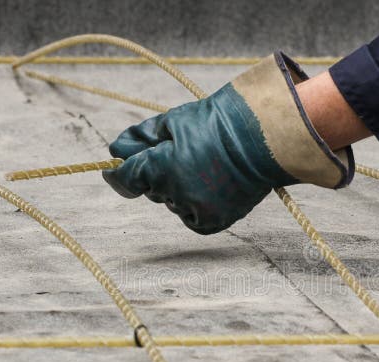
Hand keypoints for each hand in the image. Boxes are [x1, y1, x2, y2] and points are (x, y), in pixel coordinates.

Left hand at [103, 52, 353, 234]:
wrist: (265, 138)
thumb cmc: (219, 123)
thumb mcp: (175, 122)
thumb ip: (141, 139)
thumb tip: (116, 150)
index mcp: (161, 168)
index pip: (126, 179)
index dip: (117, 172)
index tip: (113, 168)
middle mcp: (176, 194)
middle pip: (152, 189)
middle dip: (158, 173)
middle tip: (182, 152)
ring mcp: (196, 210)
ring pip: (173, 202)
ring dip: (178, 188)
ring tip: (204, 165)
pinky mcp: (214, 221)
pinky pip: (192, 217)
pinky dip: (194, 205)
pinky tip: (209, 185)